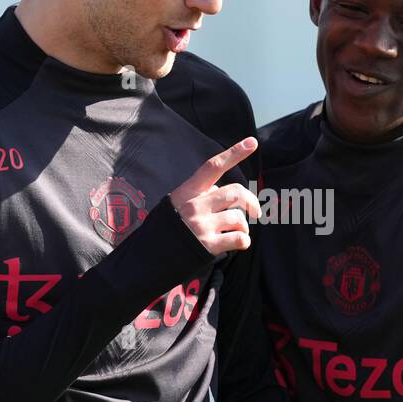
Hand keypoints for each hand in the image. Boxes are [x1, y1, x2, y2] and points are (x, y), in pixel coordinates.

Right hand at [170, 137, 261, 256]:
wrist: (146, 259)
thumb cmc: (164, 231)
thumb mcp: (174, 205)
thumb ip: (197, 195)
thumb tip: (220, 188)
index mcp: (187, 192)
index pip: (213, 167)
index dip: (234, 152)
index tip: (253, 142)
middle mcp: (194, 206)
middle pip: (235, 192)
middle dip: (251, 202)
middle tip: (256, 212)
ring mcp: (201, 226)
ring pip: (239, 217)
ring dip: (244, 225)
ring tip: (238, 231)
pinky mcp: (208, 246)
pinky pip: (240, 238)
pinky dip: (244, 241)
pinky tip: (238, 243)